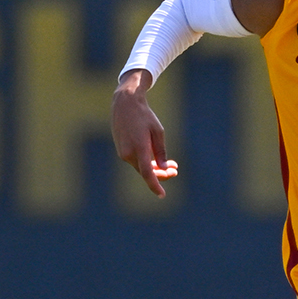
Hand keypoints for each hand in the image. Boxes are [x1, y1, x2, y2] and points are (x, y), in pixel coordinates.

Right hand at [112, 70, 177, 196]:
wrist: (125, 104)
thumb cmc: (144, 116)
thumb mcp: (158, 132)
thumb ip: (160, 152)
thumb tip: (163, 169)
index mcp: (139, 148)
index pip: (147, 173)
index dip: (155, 185)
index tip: (162, 195)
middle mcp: (128, 153)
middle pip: (146, 172)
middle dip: (161, 174)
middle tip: (176, 170)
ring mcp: (123, 153)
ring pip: (141, 167)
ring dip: (155, 168)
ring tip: (172, 164)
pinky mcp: (121, 151)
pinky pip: (136, 161)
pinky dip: (147, 162)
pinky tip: (157, 160)